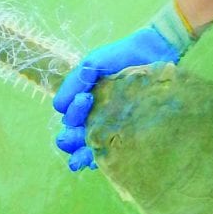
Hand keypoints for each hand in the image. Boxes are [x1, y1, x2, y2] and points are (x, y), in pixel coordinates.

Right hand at [51, 3, 193, 170]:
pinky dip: (106, 159)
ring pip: (92, 148)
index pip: (70, 118)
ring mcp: (114, 127)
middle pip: (76, 138)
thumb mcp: (92, 65)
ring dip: (82, 156)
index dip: (73, 114)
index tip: (86, 98)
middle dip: (70, 141)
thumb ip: (75, 82)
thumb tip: (58, 107)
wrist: (154, 51)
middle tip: (74, 137)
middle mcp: (96, 118)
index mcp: (84, 104)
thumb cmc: (121, 57)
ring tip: (79, 161)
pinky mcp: (132, 133)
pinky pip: (115, 152)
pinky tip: (102, 162)